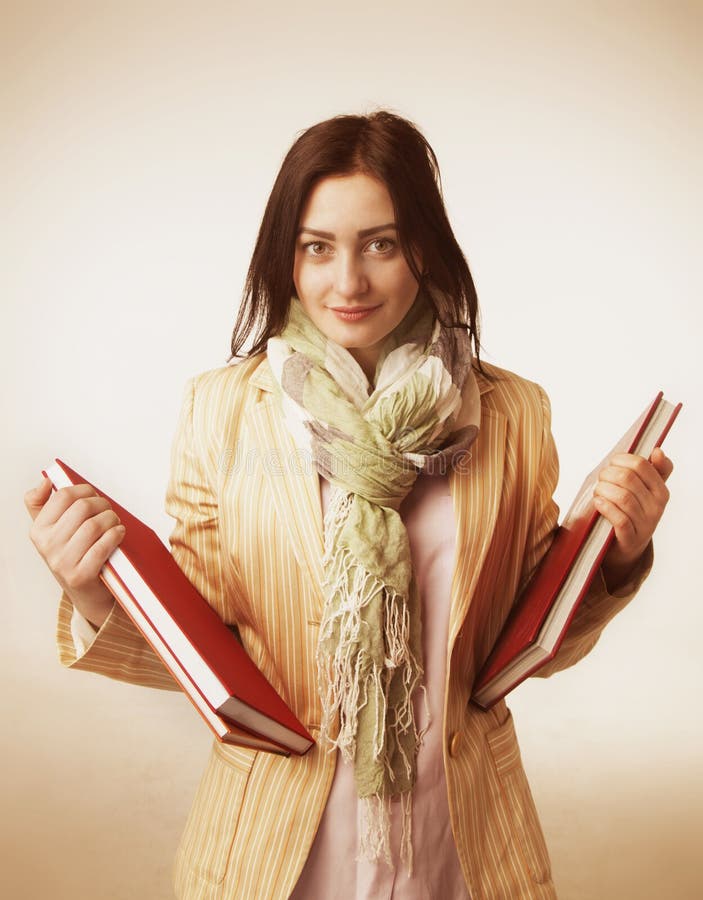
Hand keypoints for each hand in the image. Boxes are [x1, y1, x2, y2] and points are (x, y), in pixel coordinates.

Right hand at [24, 476, 123, 626]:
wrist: (86, 594)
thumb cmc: (73, 556)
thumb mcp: (52, 532)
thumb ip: (42, 504)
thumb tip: (45, 482)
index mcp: (38, 531)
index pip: (63, 496)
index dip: (84, 490)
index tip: (93, 495)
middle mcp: (47, 546)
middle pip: (82, 507)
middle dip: (102, 504)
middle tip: (108, 510)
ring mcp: (62, 562)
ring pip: (94, 525)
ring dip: (112, 519)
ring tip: (115, 523)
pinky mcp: (81, 576)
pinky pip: (102, 546)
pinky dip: (115, 535)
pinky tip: (119, 533)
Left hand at [594, 447, 672, 591]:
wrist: (626, 549)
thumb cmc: (632, 514)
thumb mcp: (645, 492)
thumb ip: (653, 471)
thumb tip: (658, 450)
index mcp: (661, 491)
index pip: (641, 465)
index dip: (620, 460)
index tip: (611, 464)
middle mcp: (656, 507)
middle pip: (628, 479)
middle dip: (607, 474)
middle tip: (600, 478)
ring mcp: (645, 524)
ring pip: (623, 498)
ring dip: (603, 490)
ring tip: (597, 491)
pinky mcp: (630, 539)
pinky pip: (620, 519)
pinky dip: (605, 507)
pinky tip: (598, 503)